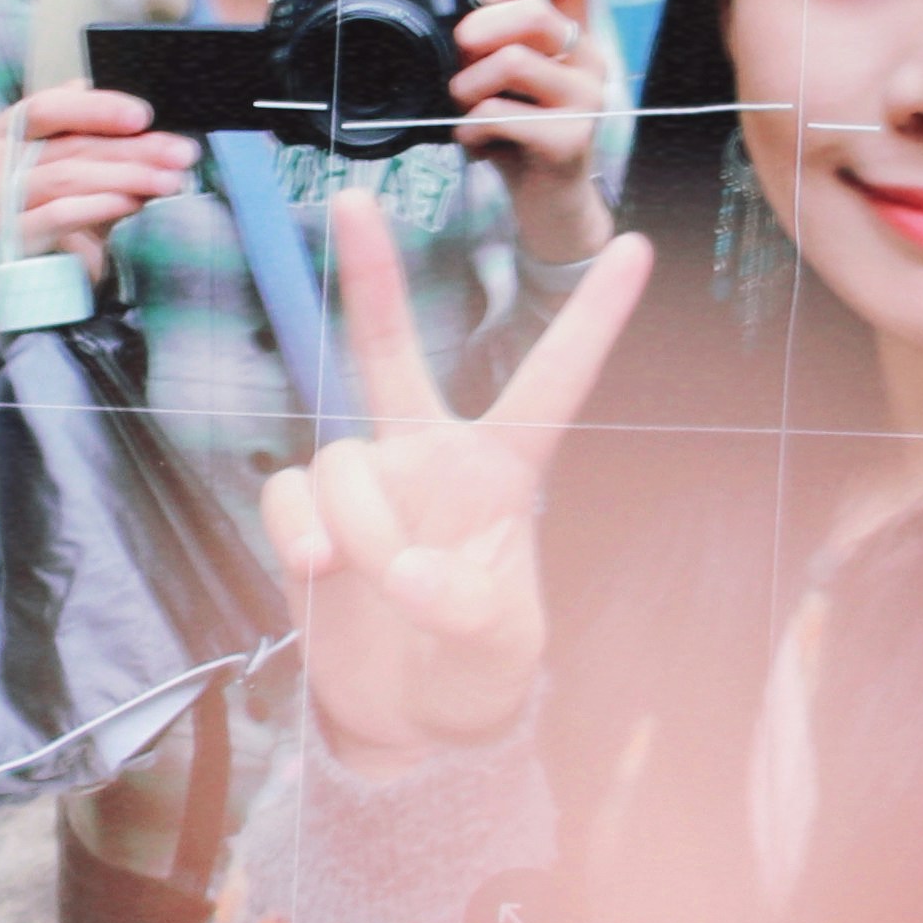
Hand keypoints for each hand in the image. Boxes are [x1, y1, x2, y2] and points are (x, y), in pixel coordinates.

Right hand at [0, 83, 192, 274]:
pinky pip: (60, 213)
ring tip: (168, 180)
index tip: (143, 115)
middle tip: (179, 153)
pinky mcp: (11, 236)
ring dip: (127, 176)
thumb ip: (101, 139)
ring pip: (68, 177)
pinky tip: (134, 203)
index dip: (96, 108)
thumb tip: (141, 120)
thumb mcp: (86, 168)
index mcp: (7, 130)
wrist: (44, 272)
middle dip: (133, 148)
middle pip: (70, 145)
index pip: (48, 107)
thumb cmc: (64, 210)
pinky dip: (102, 205)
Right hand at [258, 190, 649, 771]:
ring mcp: (366, 483)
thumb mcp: (504, 658)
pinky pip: (288, 496)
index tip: (634, 245)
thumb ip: (474, 615)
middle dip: (371, 275)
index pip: (553, 383)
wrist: (404, 723)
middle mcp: (429, 457)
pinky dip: (297, 535)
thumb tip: (408, 575)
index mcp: (505, 474)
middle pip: (393, 350)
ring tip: (376, 587)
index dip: (594, 317)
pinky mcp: (309, 516)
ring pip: (340, 461)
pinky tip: (315, 575)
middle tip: (351, 198)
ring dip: (355, 530)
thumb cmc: (477, 676)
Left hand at [451, 0, 616, 263]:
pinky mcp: (570, 141)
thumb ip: (494, 19)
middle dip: (479, 29)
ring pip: (512, 61)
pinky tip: (473, 140)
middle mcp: (592, 64)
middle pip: (536, 14)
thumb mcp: (504, 73)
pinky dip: (469, 127)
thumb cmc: (521, 133)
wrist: (547, 204)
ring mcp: (587, 103)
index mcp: (578, 38)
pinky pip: (499, 114)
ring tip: (464, 107)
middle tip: (460, 55)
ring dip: (468, 84)